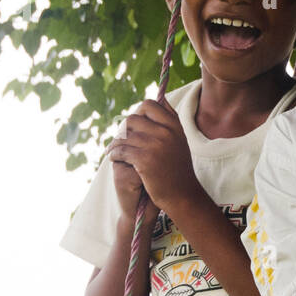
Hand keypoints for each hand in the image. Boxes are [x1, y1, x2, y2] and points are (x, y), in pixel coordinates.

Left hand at [108, 100, 203, 219]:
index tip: (134, 125)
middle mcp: (166, 132)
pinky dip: (114, 154)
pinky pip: (121, 150)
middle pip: (133, 119)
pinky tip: (114, 158)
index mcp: (174, 125)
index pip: (149, 105)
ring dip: (115, 143)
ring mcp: (155, 145)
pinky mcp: (144, 160)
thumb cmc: (178, 170)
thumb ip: (169, 123)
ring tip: (112, 150)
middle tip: (121, 139)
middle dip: (124, 129)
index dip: (138, 113)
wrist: (183, 195)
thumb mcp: (179, 141)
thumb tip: (159, 100)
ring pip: (124, 135)